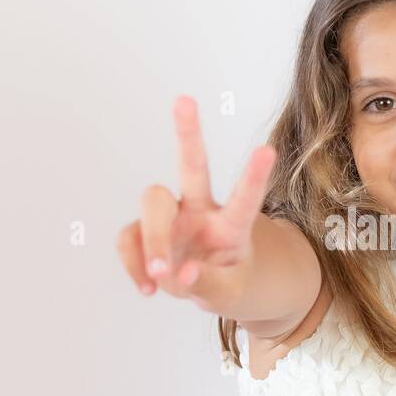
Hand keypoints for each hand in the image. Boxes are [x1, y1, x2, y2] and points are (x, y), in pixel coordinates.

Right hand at [117, 95, 275, 310]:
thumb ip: (207, 285)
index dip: (254, 176)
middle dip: (188, 133)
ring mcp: (171, 218)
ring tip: (160, 277)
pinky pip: (128, 239)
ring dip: (153, 240)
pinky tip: (148, 288)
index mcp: (232, 224)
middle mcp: (201, 209)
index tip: (267, 149)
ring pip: (153, 202)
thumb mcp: (228, 295)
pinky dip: (134, 264)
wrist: (207, 288)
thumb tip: (179, 275)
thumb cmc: (226, 282)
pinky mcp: (143, 231)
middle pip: (192, 166)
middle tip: (185, 99)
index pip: (245, 197)